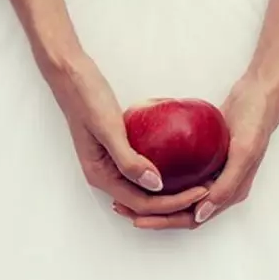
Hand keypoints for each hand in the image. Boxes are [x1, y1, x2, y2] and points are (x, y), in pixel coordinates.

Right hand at [40, 50, 209, 217]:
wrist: (71, 75)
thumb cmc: (86, 97)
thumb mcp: (107, 127)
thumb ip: (128, 159)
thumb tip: (155, 184)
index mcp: (100, 175)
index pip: (142, 203)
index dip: (173, 203)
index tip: (201, 190)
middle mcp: (104, 175)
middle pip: (144, 203)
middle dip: (175, 204)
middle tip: (207, 190)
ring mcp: (109, 163)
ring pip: (144, 189)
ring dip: (170, 192)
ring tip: (198, 183)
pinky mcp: (116, 150)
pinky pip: (142, 170)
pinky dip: (161, 174)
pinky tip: (180, 165)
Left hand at [113, 74, 278, 229]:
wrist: (258, 95)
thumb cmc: (254, 124)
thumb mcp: (242, 154)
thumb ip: (226, 186)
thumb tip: (200, 214)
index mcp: (229, 194)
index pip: (190, 218)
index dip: (163, 221)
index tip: (137, 218)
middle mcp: (219, 187)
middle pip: (179, 208)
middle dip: (151, 211)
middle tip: (122, 206)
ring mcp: (210, 171)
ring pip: (176, 191)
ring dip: (152, 195)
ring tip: (125, 190)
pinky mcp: (203, 156)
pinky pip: (178, 170)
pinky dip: (160, 174)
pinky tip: (139, 165)